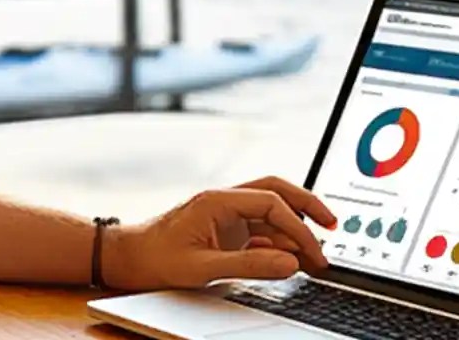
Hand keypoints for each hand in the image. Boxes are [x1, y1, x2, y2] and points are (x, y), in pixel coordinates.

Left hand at [103, 176, 337, 290]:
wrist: (125, 258)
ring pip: (270, 207)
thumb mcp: (203, 267)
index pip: (271, 204)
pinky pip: (259, 225)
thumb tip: (289, 262)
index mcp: (217, 200)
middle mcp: (224, 200)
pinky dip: (277, 238)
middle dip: (308, 205)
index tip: (314, 254)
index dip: (298, 229)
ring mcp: (225, 212)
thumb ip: (249, 264)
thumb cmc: (155, 259)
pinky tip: (285, 257)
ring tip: (314, 253)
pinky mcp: (224, 226)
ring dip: (294, 226)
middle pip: (276, 191)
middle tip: (333, 226)